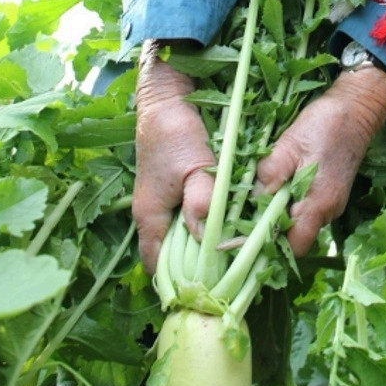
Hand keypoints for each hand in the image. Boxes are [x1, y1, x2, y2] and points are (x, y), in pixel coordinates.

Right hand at [132, 41, 215, 272]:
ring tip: (236, 249)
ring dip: (205, 239)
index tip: (210, 290)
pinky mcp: (176, 183)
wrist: (168, 95)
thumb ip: (200, 202)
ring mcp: (164, 198)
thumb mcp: (194, 168)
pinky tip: (231, 219)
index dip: (180, 282)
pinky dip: (207, 219)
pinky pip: (190, 212)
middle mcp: (153, 213)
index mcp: (149, 216)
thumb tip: (207, 240)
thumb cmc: (175, 132)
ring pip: (184, 231)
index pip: (158, 266)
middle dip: (198, 263)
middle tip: (231, 271)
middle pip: (173, 252)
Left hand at [256, 67, 385, 255]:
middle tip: (243, 210)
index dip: (267, 245)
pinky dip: (288, 202)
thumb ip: (271, 173)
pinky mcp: (329, 192)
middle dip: (268, 228)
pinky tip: (276, 183)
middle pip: (294, 236)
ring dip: (277, 213)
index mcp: (319, 203)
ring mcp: (331, 203)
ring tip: (257, 194)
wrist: (357, 108)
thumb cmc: (326, 124)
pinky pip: (305, 208)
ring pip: (299, 221)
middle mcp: (328, 211)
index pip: (293, 246)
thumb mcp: (291, 143)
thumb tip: (250, 199)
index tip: (242, 233)